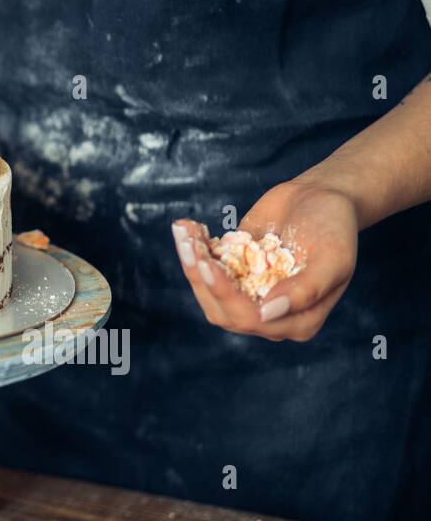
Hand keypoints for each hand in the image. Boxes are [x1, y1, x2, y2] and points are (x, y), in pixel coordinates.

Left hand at [171, 179, 357, 341]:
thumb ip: (306, 290)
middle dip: (202, 278)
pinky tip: (186, 227)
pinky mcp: (233, 272)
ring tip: (184, 232)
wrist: (322, 198)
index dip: (226, 295)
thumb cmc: (335, 228)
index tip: (207, 265)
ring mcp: (249, 293)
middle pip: (223, 310)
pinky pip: (207, 269)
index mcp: (299, 321)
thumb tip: (267, 313)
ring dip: (191, 264)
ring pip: (209, 291)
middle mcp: (270, 314)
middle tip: (189, 244)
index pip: (252, 319)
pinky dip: (193, 249)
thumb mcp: (333, 258)